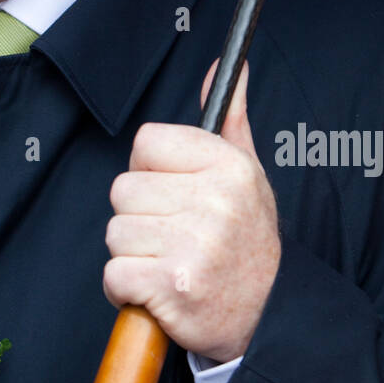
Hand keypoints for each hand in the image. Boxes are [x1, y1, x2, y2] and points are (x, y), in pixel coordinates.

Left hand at [103, 59, 280, 361]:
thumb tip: (228, 67)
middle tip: (174, 234)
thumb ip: (231, 118)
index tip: (170, 190)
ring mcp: (194, 246)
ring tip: (169, 261)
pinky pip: (114, 274)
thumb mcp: (248, 173)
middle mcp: (214, 202)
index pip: (146, 142)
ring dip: (133, 253)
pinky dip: (126, 289)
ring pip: (116, 232)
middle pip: (124, 189)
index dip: (149, 169)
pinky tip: (157, 289)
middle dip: (140, 215)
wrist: (270, 315)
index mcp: (228, 166)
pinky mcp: (173, 287)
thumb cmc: (248, 240)